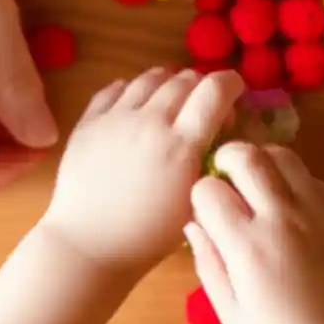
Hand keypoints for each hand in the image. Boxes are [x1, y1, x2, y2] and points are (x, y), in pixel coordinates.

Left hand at [43, 68, 244, 269]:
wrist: (89, 245)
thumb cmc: (148, 236)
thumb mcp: (193, 202)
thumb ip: (209, 162)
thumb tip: (216, 136)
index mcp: (182, 144)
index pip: (215, 91)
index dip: (231, 83)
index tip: (235, 92)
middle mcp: (150, 121)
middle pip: (184, 79)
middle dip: (201, 85)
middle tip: (203, 106)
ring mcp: (116, 118)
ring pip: (150, 77)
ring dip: (169, 82)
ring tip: (171, 99)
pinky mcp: (89, 123)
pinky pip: (115, 89)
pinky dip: (133, 89)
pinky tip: (136, 103)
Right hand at [185, 144, 323, 323]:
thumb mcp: (232, 315)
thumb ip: (208, 264)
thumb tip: (192, 224)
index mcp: (250, 247)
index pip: (209, 190)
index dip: (201, 198)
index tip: (207, 214)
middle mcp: (283, 217)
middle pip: (246, 155)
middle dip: (226, 160)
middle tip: (226, 182)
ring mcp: (316, 208)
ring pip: (281, 154)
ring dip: (261, 162)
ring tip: (256, 187)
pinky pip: (308, 174)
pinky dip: (290, 179)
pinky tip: (287, 207)